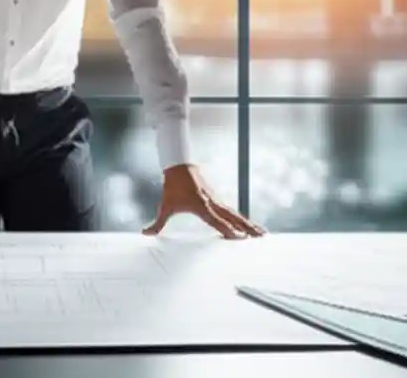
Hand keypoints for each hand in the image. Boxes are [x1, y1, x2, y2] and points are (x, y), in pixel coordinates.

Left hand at [142, 164, 266, 238]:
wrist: (179, 167)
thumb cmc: (172, 187)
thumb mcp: (165, 206)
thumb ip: (158, 223)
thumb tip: (145, 233)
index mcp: (202, 207)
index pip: (217, 221)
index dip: (228, 230)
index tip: (240, 238)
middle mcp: (213, 204)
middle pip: (233, 218)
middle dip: (247, 228)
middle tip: (260, 238)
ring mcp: (217, 201)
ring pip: (236, 215)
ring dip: (249, 224)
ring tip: (261, 234)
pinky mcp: (217, 200)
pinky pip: (233, 212)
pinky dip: (242, 219)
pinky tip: (249, 226)